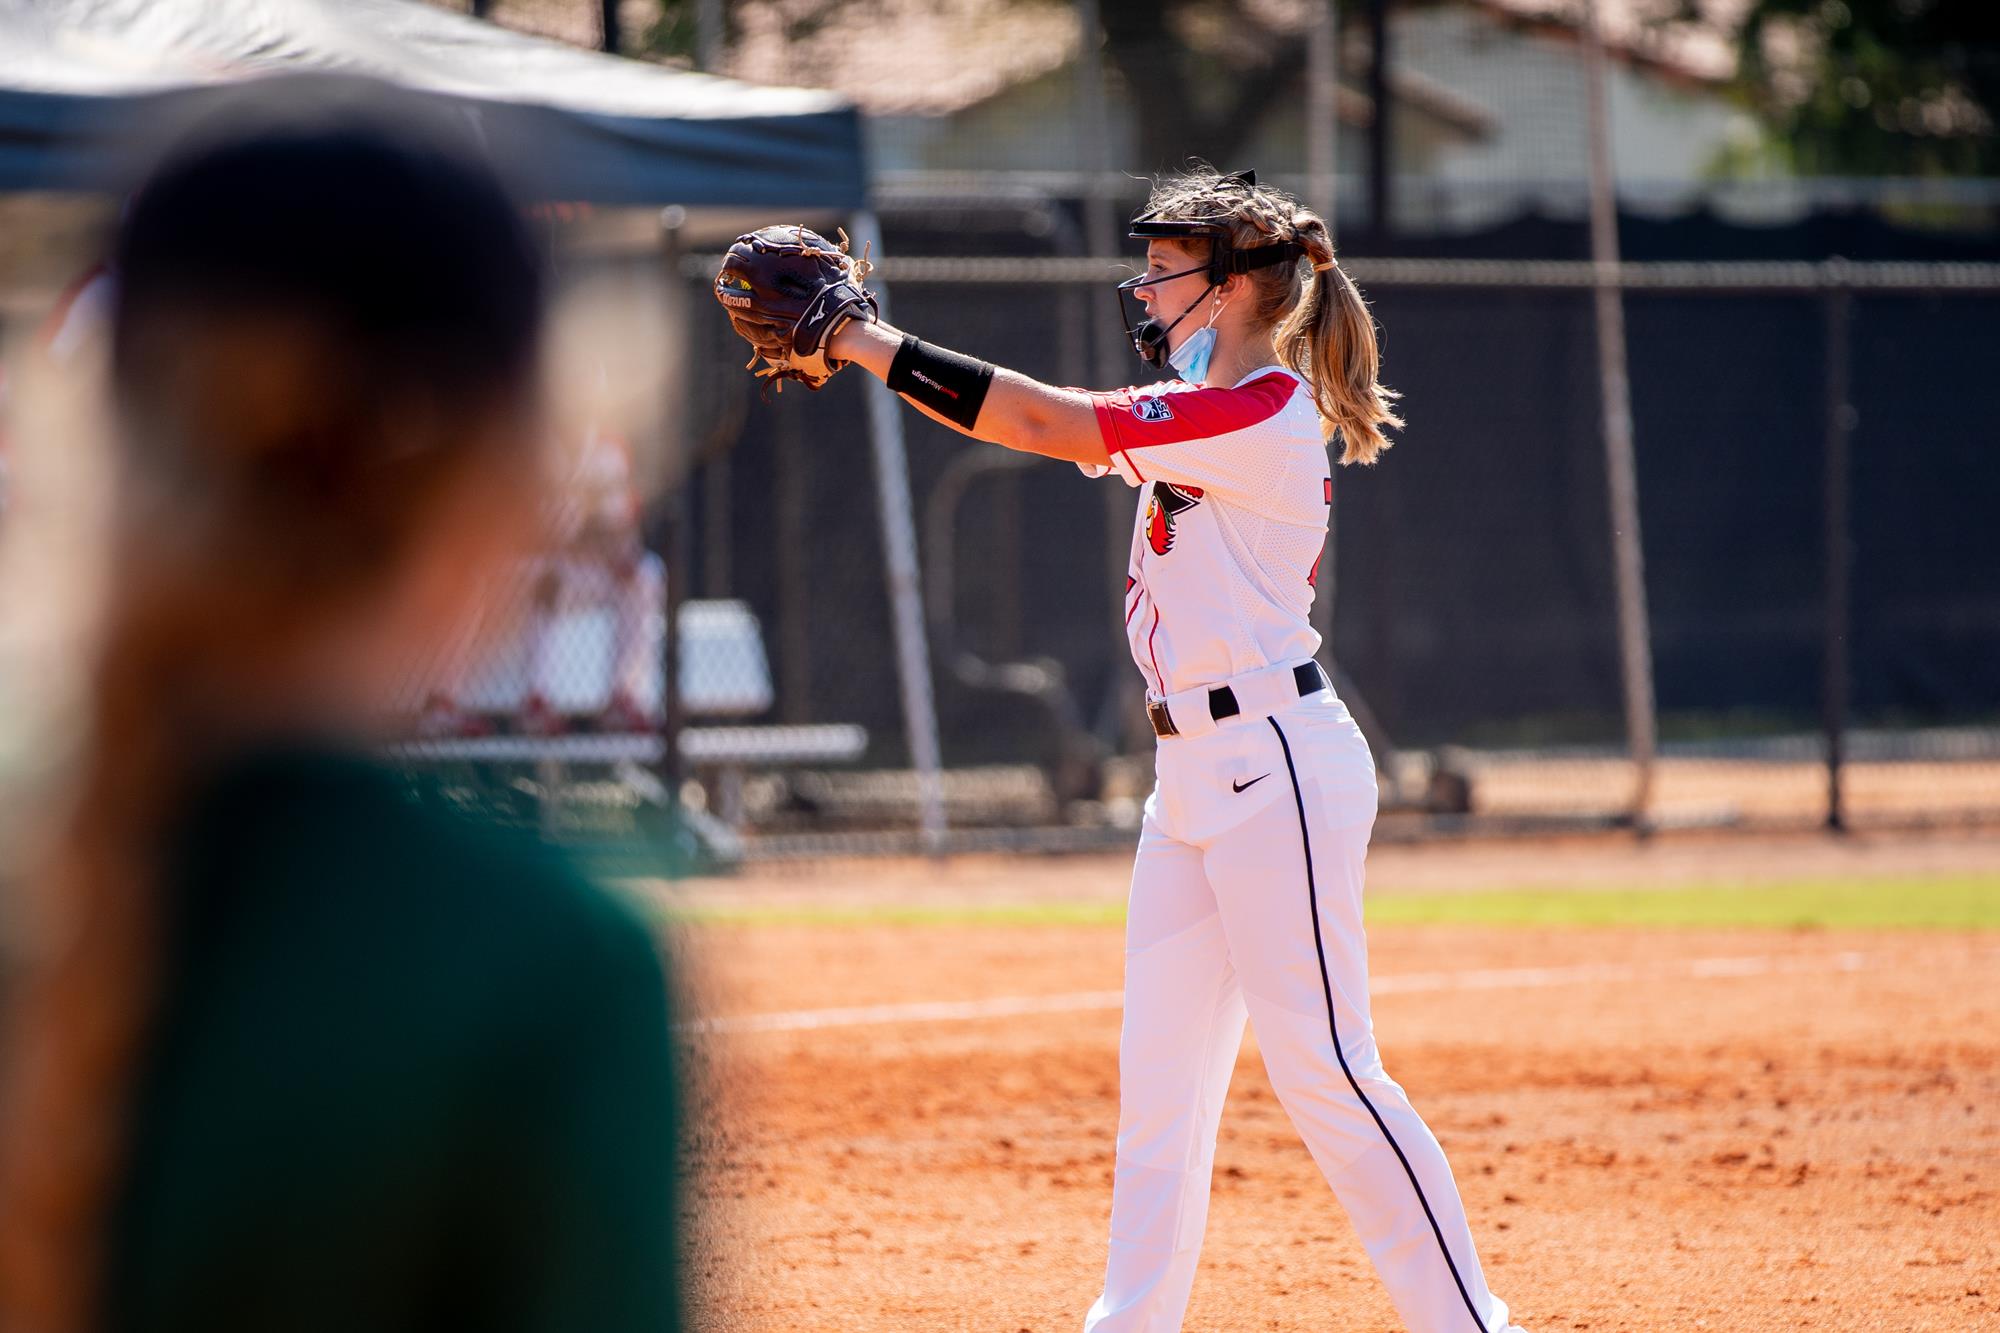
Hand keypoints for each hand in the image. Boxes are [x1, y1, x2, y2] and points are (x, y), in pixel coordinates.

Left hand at [713, 225, 877, 390]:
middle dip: (726, 273)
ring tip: (725, 293)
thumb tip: (792, 235)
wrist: (842, 322)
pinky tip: (737, 315)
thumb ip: (803, 245)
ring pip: (732, 302)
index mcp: (771, 265)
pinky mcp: (768, 332)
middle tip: (726, 273)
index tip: (736, 251)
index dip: (735, 252)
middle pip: (731, 275)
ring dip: (726, 295)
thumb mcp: (822, 258)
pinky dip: (738, 317)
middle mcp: (762, 287)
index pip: (739, 253)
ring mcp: (764, 312)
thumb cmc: (836, 288)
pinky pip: (744, 324)